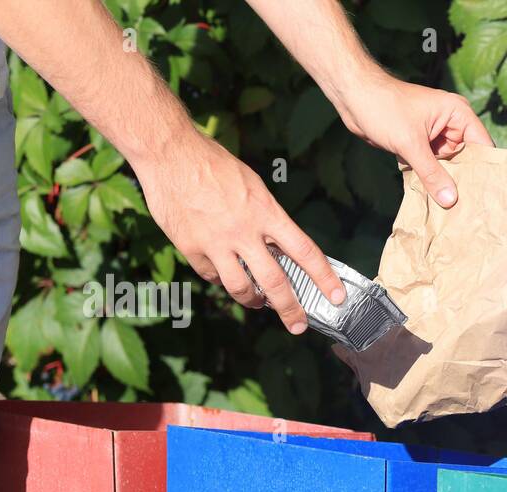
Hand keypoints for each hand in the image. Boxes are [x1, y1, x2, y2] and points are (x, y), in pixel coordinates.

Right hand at [135, 131, 344, 332]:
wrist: (169, 152)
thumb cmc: (214, 164)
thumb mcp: (252, 186)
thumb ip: (266, 218)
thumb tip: (279, 246)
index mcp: (267, 213)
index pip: (305, 252)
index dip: (324, 278)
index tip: (337, 297)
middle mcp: (245, 232)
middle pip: (276, 282)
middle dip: (290, 309)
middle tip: (298, 325)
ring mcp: (216, 243)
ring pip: (241, 288)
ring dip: (253, 301)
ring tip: (258, 303)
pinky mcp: (190, 248)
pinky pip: (211, 276)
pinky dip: (220, 279)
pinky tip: (224, 274)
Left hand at [338, 76, 493, 207]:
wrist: (353, 96)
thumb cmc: (383, 108)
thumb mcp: (410, 143)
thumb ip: (432, 173)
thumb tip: (450, 200)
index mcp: (458, 114)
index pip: (482, 145)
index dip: (484, 170)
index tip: (487, 197)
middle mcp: (452, 124)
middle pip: (468, 160)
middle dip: (464, 181)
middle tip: (470, 210)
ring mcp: (436, 136)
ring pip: (450, 167)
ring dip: (446, 184)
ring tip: (452, 209)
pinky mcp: (422, 145)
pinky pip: (434, 168)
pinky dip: (432, 180)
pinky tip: (434, 199)